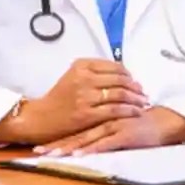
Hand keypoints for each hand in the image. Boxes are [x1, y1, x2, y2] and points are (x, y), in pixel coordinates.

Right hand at [0, 59, 148, 144]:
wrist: (40, 118)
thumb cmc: (59, 98)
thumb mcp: (73, 77)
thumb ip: (94, 73)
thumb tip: (122, 75)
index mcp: (81, 66)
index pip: (114, 66)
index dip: (128, 75)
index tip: (135, 81)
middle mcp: (83, 78)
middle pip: (120, 80)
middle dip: (136, 87)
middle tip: (144, 93)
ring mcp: (85, 96)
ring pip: (120, 94)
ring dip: (136, 99)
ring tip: (144, 103)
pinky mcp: (86, 114)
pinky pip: (114, 110)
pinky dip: (129, 111)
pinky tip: (136, 113)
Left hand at [34, 107, 184, 155]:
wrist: (164, 121)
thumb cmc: (142, 122)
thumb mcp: (120, 122)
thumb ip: (103, 126)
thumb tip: (87, 139)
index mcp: (101, 117)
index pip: (75, 127)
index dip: (57, 135)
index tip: (39, 143)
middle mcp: (104, 121)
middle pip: (76, 133)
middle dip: (56, 142)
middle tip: (38, 150)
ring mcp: (114, 127)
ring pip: (87, 138)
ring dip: (69, 147)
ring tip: (52, 154)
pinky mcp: (125, 135)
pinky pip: (105, 143)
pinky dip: (92, 149)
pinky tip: (79, 155)